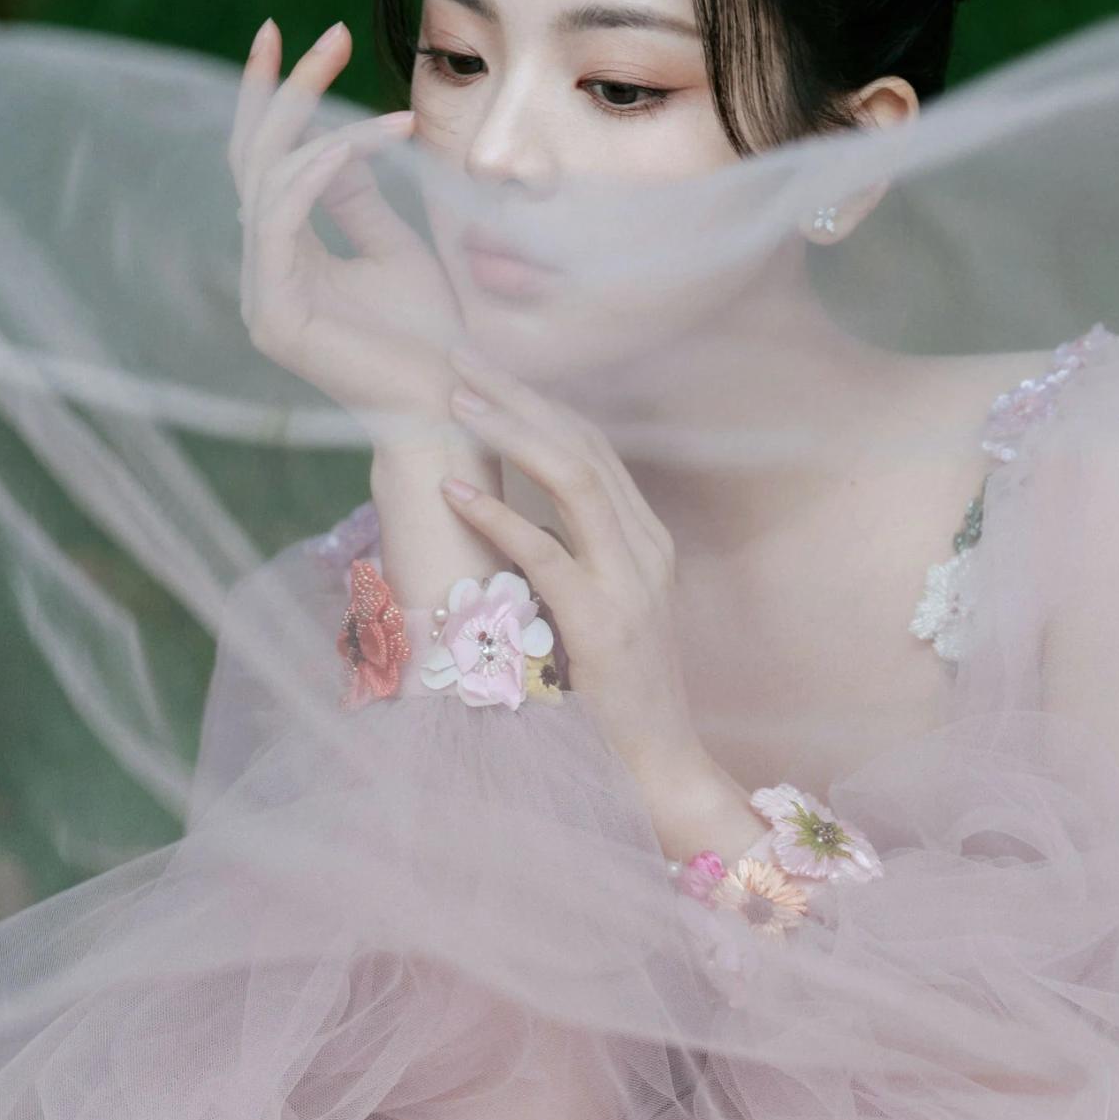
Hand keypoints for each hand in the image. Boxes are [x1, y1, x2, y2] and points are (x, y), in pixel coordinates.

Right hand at [229, 19, 463, 426]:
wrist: (452, 408)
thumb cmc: (435, 340)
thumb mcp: (397, 249)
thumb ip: (358, 200)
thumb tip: (335, 142)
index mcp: (288, 259)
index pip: (266, 164)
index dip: (272, 98)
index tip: (295, 36)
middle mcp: (265, 273)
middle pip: (255, 161)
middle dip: (286, 90)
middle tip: (327, 36)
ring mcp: (263, 297)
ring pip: (271, 182)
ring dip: (326, 131)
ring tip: (389, 117)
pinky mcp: (276, 316)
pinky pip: (284, 219)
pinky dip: (322, 172)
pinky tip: (365, 143)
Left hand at [439, 361, 756, 861]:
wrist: (663, 762)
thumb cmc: (620, 695)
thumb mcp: (601, 610)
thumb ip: (575, 560)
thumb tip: (517, 522)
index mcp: (647, 539)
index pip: (593, 445)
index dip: (537, 400)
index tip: (483, 372)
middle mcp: (647, 546)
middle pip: (583, 441)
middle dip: (518, 394)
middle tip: (457, 357)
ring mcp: (631, 580)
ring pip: (573, 476)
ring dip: (509, 432)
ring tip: (455, 402)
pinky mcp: (604, 621)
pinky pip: (548, 551)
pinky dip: (498, 515)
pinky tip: (455, 490)